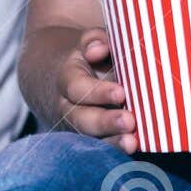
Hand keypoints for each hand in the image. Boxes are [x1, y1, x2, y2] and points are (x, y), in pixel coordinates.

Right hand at [55, 27, 136, 153]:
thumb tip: (98, 49)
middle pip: (80, 118)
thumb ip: (95, 39)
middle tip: (129, 121)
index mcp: (67, 78)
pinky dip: (113, 150)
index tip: (121, 93)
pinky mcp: (87, 137)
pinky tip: (132, 148)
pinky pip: (98, 147)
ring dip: (110, 142)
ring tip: (132, 142)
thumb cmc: (87, 55)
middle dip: (104, 122)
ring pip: (88, 138)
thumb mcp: (89, 41)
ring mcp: (75, 125)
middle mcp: (67, 106)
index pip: (77, 87)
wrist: (58, 75)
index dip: (98, 92)